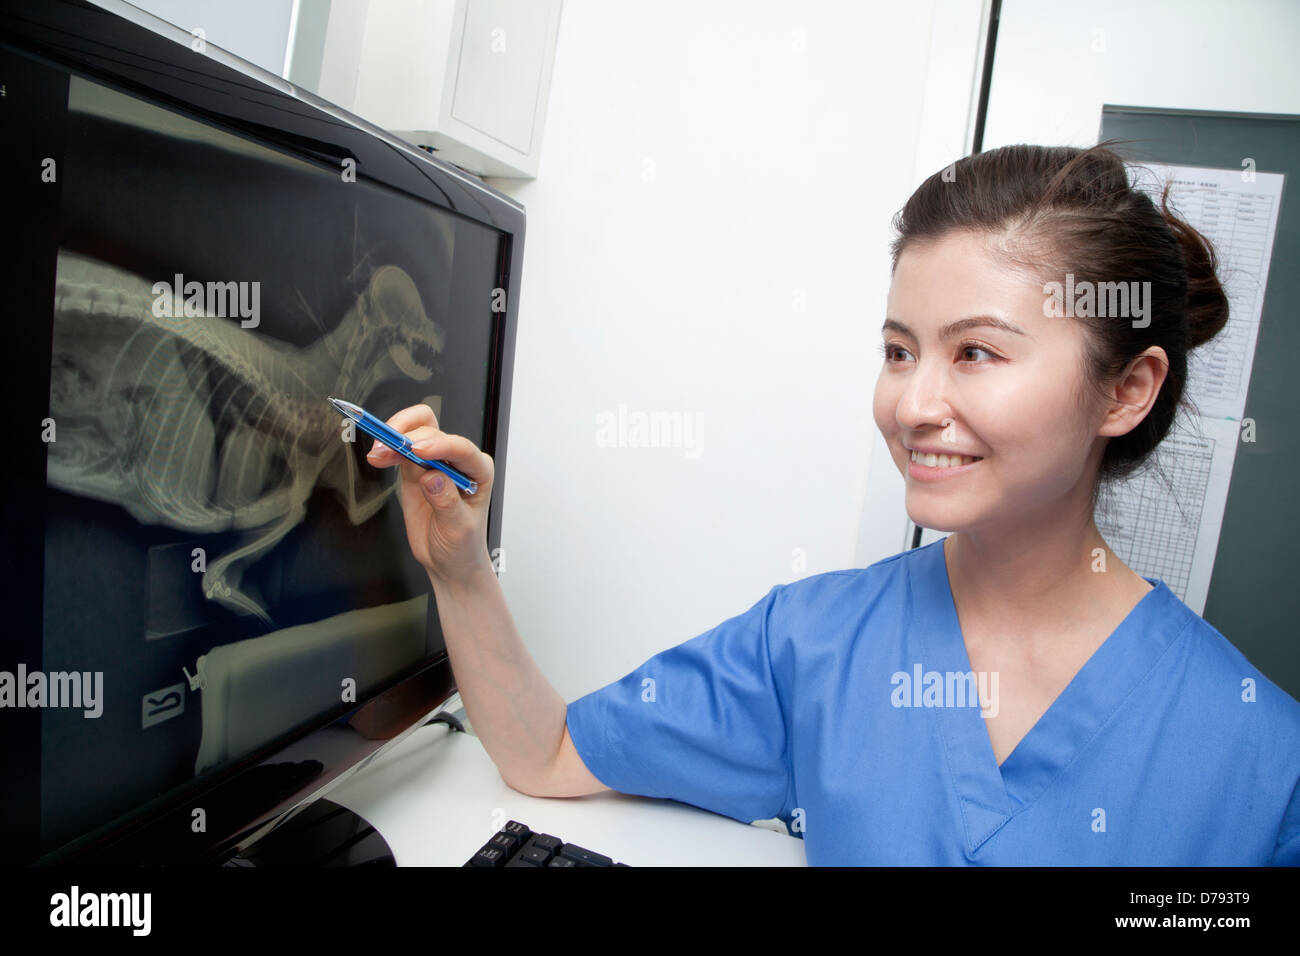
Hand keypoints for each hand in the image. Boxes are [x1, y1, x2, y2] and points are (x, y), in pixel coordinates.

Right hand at [364, 403, 494, 585]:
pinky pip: (401, 452)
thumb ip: (447, 501)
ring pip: (415, 434)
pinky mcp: (415, 471)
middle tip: (389, 446)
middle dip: (410, 436)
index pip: (460, 448)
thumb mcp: (459, 528)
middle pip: (434, 432)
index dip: (438, 445)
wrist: (449, 561)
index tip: (417, 450)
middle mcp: (458, 461)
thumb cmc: (463, 544)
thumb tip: (432, 476)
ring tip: (378, 452)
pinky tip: (378, 457)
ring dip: (394, 437)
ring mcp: (435, 463)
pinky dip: (387, 450)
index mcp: (478, 471)